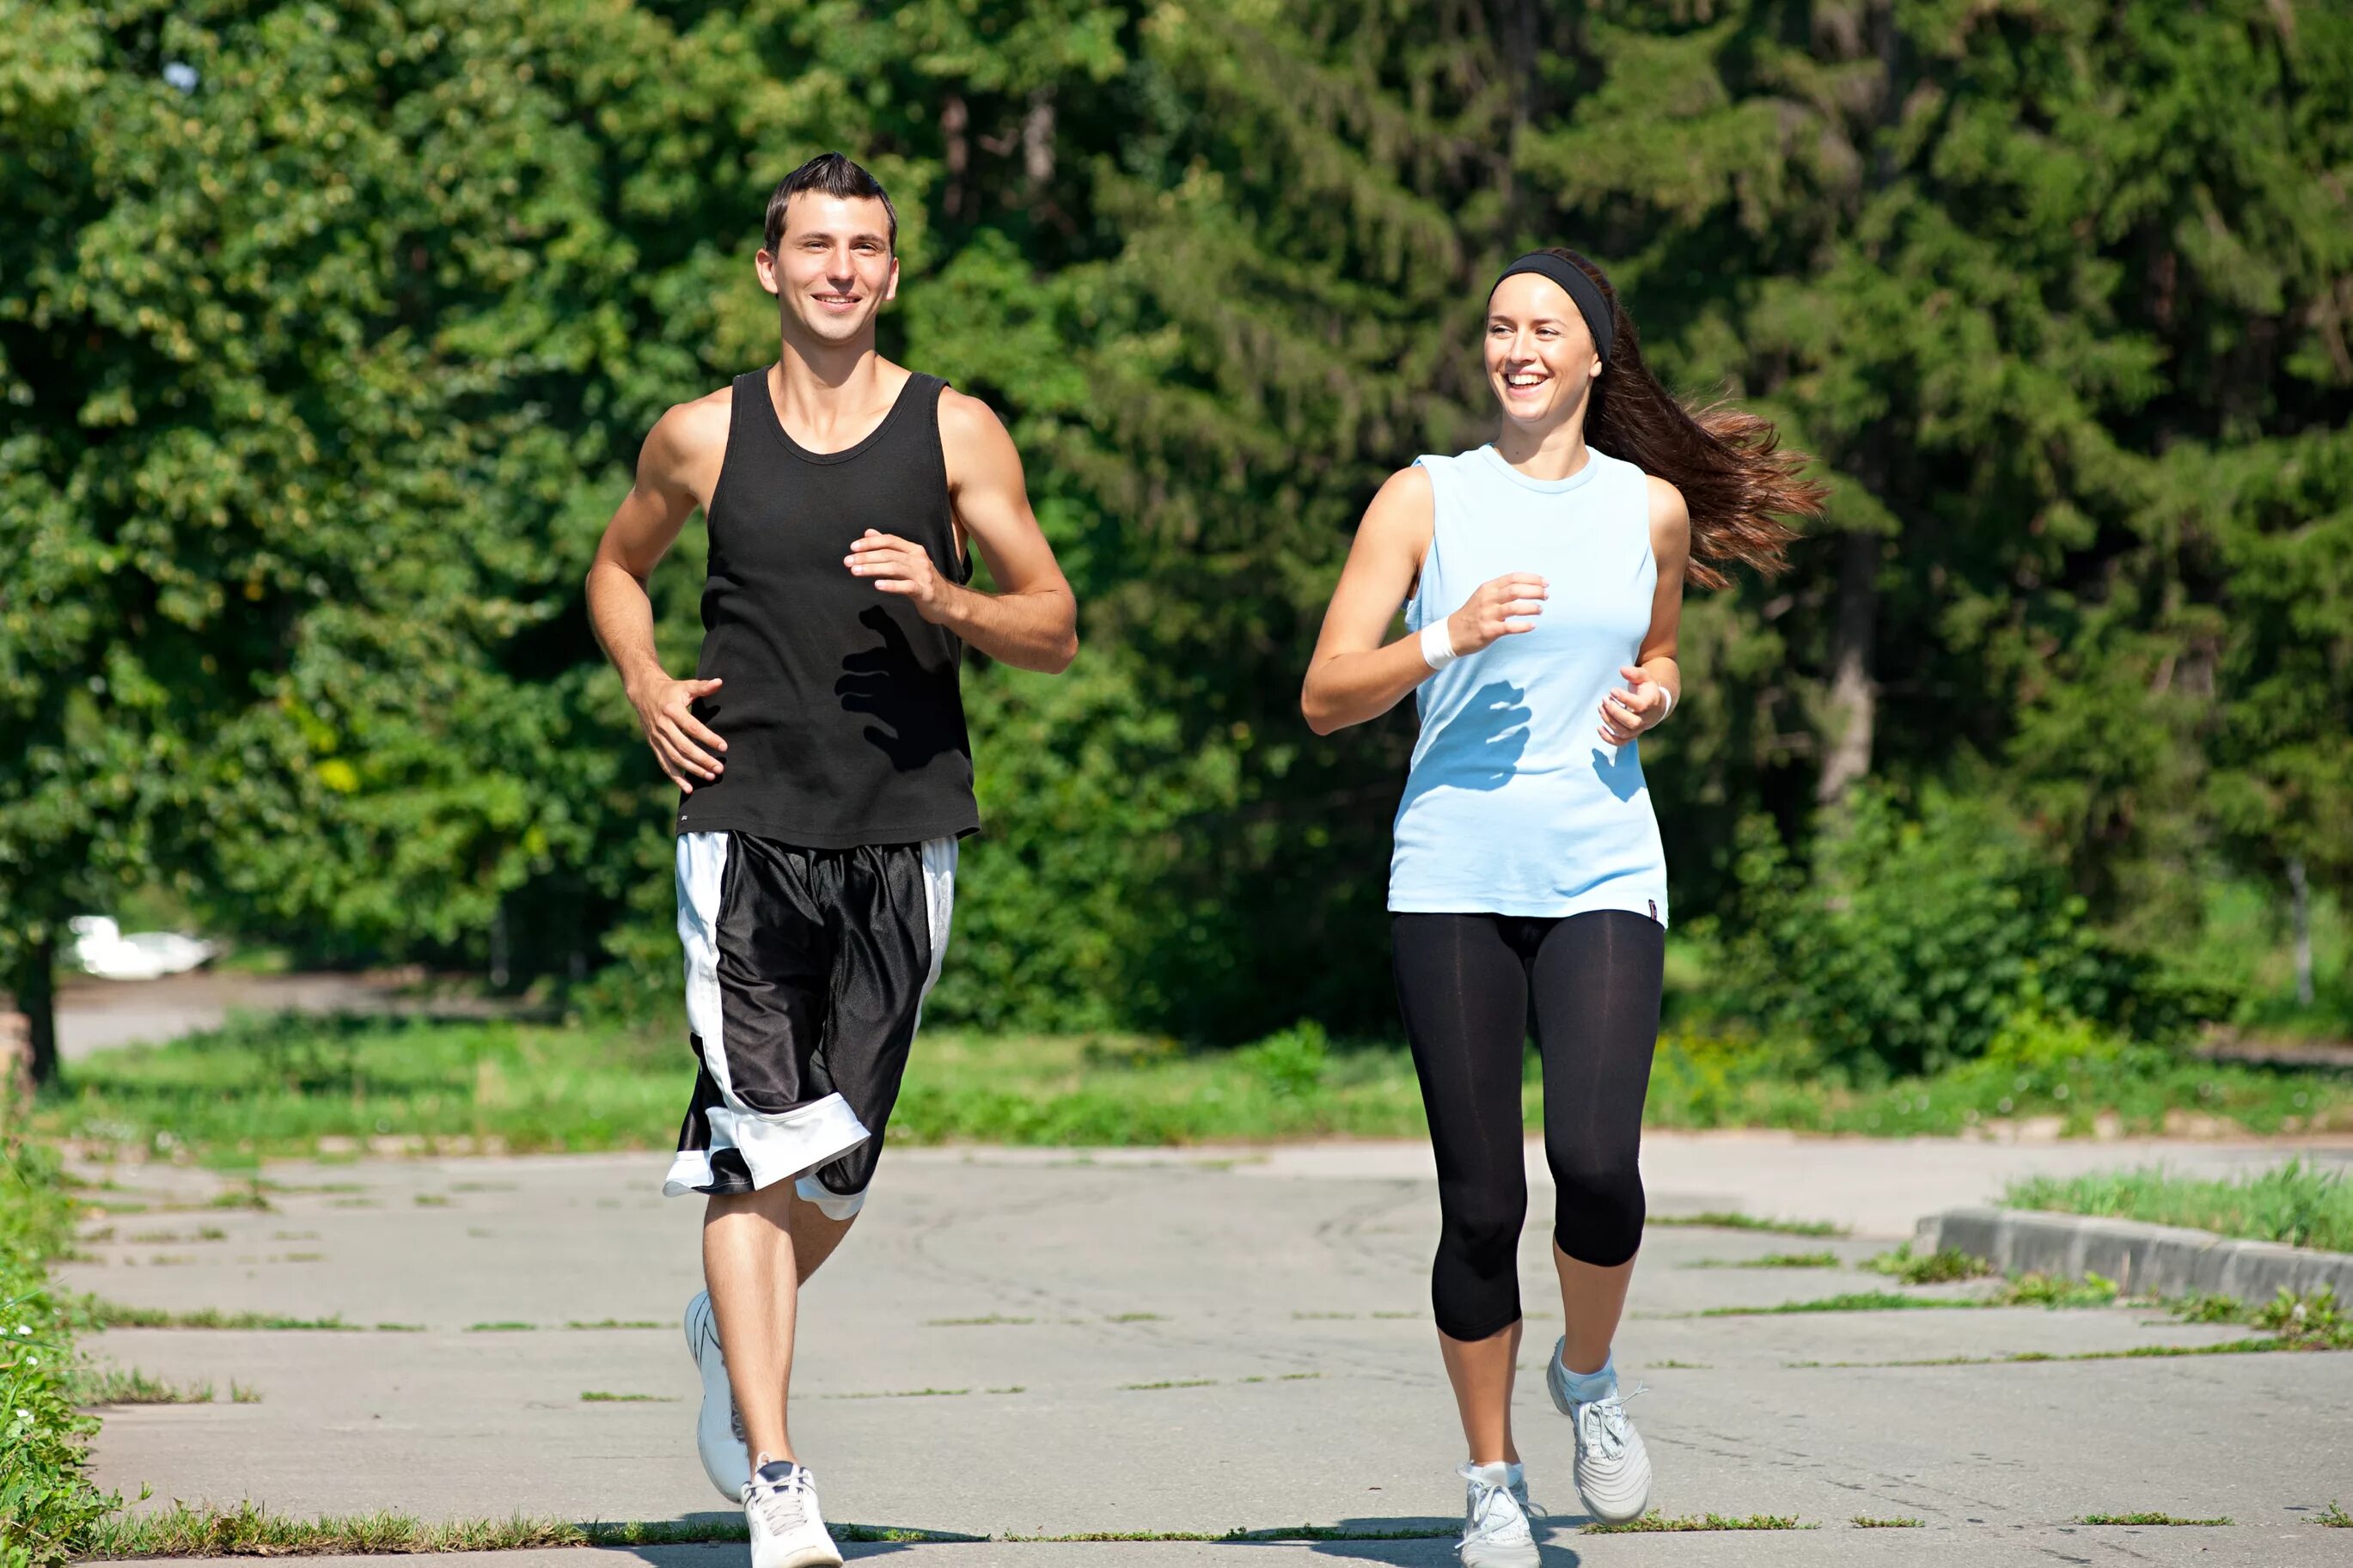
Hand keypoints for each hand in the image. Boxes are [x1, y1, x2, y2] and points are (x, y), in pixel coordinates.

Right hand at [629, 674, 726, 791]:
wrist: (643, 692)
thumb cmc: (670, 690)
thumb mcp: (685, 686)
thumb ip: (703, 687)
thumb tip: (719, 682)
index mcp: (672, 711)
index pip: (693, 727)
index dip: (708, 738)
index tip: (724, 747)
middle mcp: (663, 726)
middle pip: (684, 747)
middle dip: (702, 759)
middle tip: (719, 768)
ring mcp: (657, 737)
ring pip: (675, 758)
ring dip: (693, 770)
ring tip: (710, 776)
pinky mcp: (654, 745)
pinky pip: (664, 764)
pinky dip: (676, 777)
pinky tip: (688, 788)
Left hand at [847, 529, 956, 621]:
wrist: (949, 603)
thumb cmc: (924, 582)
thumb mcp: (908, 562)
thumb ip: (889, 548)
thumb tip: (868, 532)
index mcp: (914, 550)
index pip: (890, 540)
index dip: (871, 542)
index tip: (853, 547)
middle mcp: (919, 560)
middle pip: (889, 554)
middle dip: (866, 557)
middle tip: (848, 562)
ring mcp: (923, 575)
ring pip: (895, 568)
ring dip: (873, 569)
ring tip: (855, 571)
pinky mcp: (925, 592)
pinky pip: (907, 586)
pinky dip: (891, 585)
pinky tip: (877, 585)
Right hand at [1445, 572, 1547, 654]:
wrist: (1453, 633)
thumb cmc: (1474, 614)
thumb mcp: (1484, 596)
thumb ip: (1502, 590)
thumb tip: (1528, 586)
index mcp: (1488, 588)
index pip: (1513, 578)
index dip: (1532, 578)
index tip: (1545, 582)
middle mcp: (1488, 599)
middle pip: (1516, 590)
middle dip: (1535, 591)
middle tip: (1546, 595)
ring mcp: (1487, 615)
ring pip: (1514, 607)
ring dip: (1531, 607)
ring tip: (1540, 610)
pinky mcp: (1488, 630)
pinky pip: (1509, 627)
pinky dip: (1523, 626)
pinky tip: (1532, 625)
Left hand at [1599, 664, 1670, 744]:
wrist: (1655, 705)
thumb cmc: (1646, 689)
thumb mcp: (1644, 677)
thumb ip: (1634, 673)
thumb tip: (1622, 670)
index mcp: (1651, 702)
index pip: (1640, 705)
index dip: (1625, 698)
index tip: (1612, 690)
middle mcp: (1646, 719)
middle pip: (1632, 722)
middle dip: (1615, 712)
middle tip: (1604, 699)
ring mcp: (1639, 729)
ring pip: (1624, 732)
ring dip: (1609, 720)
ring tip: (1600, 707)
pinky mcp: (1631, 735)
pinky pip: (1621, 742)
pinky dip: (1608, 738)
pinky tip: (1599, 727)